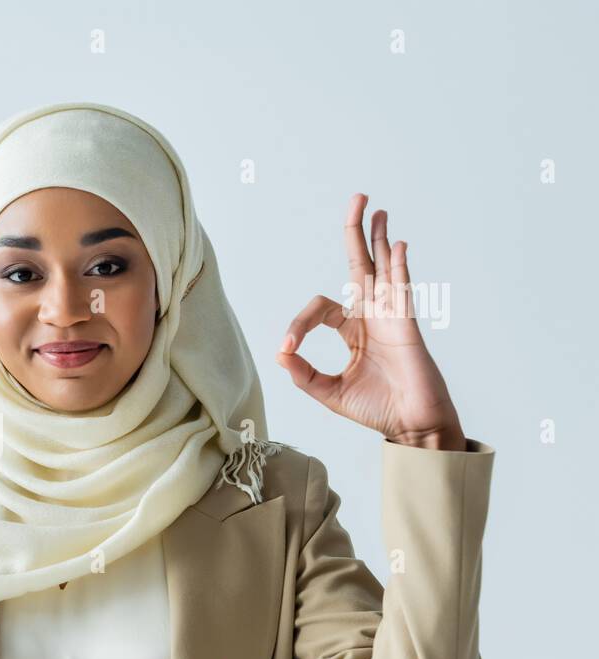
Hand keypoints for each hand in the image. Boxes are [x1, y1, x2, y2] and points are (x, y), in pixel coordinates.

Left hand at [274, 193, 465, 450]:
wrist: (411, 426)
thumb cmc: (376, 408)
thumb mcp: (328, 392)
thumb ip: (303, 375)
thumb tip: (279, 354)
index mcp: (353, 330)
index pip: (320, 309)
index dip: (299, 324)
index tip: (287, 349)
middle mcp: (372, 316)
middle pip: (360, 265)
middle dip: (355, 233)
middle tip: (357, 199)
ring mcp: (391, 316)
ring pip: (382, 268)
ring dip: (377, 237)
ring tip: (374, 208)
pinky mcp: (406, 324)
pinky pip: (401, 289)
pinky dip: (397, 266)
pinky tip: (394, 244)